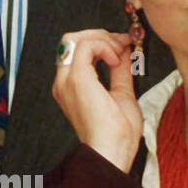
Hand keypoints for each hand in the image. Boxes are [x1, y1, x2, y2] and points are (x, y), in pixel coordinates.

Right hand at [52, 29, 142, 172]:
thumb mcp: (121, 93)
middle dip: (101, 35)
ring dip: (103, 39)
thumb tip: (124, 51)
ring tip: (120, 52)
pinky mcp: (76, 78)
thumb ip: (120, 71)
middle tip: (123, 43)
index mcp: (70, 87)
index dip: (101, 42)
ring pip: (76, 38)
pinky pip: (85, 46)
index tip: (123, 46)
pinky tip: (116, 59)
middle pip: (73, 40)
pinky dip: (104, 46)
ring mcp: (66, 80)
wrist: (112, 152)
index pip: (77, 51)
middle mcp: (63, 82)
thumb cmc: (116, 135)